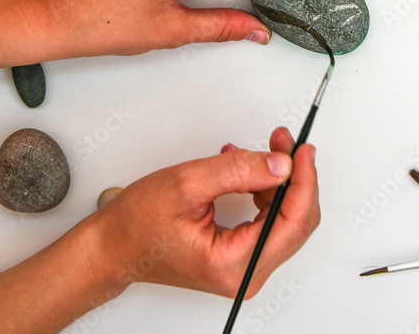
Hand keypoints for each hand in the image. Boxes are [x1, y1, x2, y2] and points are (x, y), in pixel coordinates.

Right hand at [91, 127, 319, 297]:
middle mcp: (245, 274)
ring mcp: (245, 269)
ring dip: (280, 181)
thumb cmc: (137, 225)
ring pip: (285, 220)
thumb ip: (238, 171)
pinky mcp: (241, 258)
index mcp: (232, 264)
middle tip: (285, 144)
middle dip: (293, 177)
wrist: (114, 247)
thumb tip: (280, 164)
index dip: (304, 182)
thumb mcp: (187, 184)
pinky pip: (268, 223)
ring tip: (266, 151)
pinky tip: (250, 171)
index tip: (302, 151)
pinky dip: (265, 192)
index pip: (291, 223)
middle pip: (295, 222)